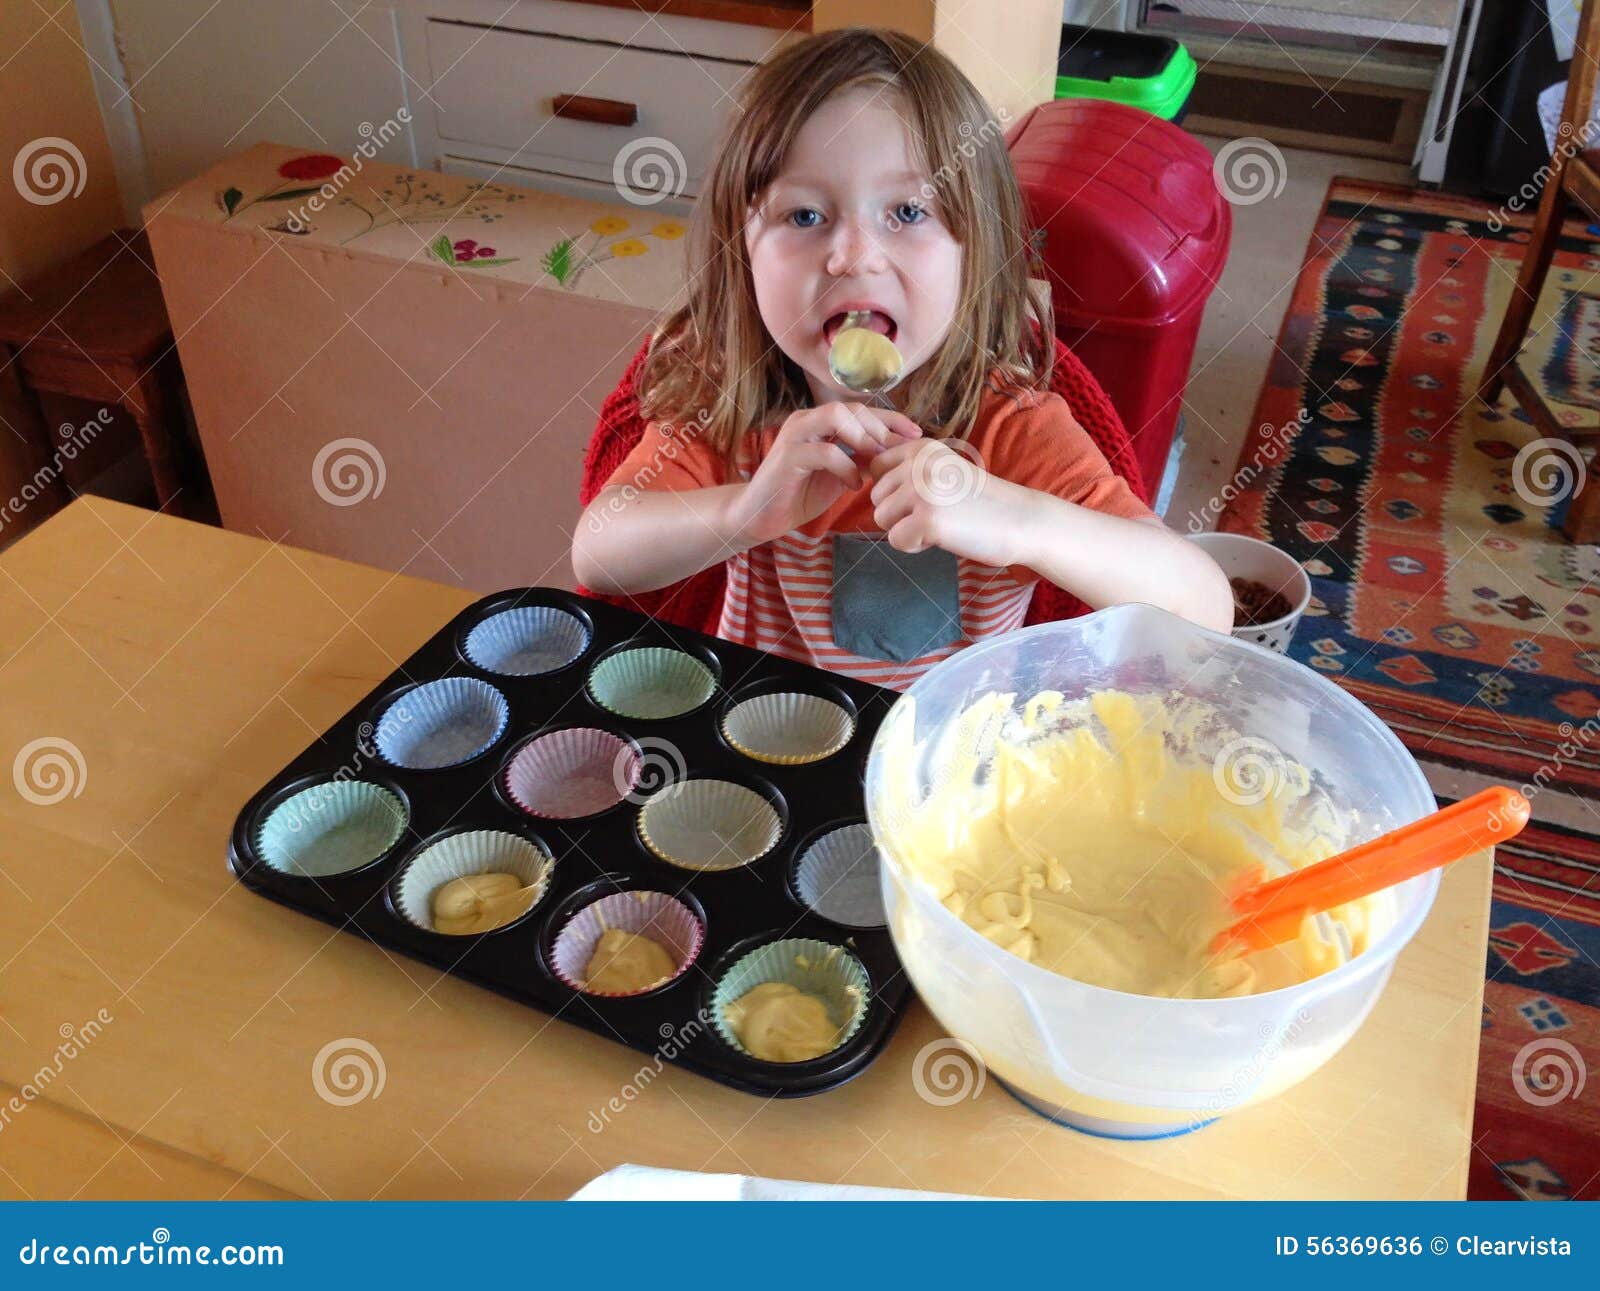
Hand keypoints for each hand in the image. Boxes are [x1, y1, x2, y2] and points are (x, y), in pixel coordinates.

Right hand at [728, 403, 920, 544]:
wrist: (762, 516)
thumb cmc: (800, 494)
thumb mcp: (841, 475)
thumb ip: (862, 460)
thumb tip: (896, 455)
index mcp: (819, 422)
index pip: (861, 410)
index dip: (891, 419)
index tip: (917, 434)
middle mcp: (806, 420)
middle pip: (852, 408)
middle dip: (881, 427)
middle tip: (901, 449)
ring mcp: (795, 435)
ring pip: (835, 417)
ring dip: (863, 438)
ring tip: (878, 461)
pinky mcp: (787, 456)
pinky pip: (824, 451)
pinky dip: (845, 467)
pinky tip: (855, 485)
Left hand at [865, 437, 1033, 567]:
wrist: (1021, 520)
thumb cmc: (980, 501)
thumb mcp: (943, 470)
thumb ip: (909, 469)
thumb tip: (863, 475)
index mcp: (922, 447)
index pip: (877, 467)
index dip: (895, 490)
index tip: (926, 496)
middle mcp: (918, 463)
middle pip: (877, 497)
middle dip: (900, 512)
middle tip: (939, 512)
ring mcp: (922, 490)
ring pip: (881, 519)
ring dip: (906, 528)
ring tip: (941, 522)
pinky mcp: (927, 520)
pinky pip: (896, 540)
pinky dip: (916, 545)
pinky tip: (944, 536)